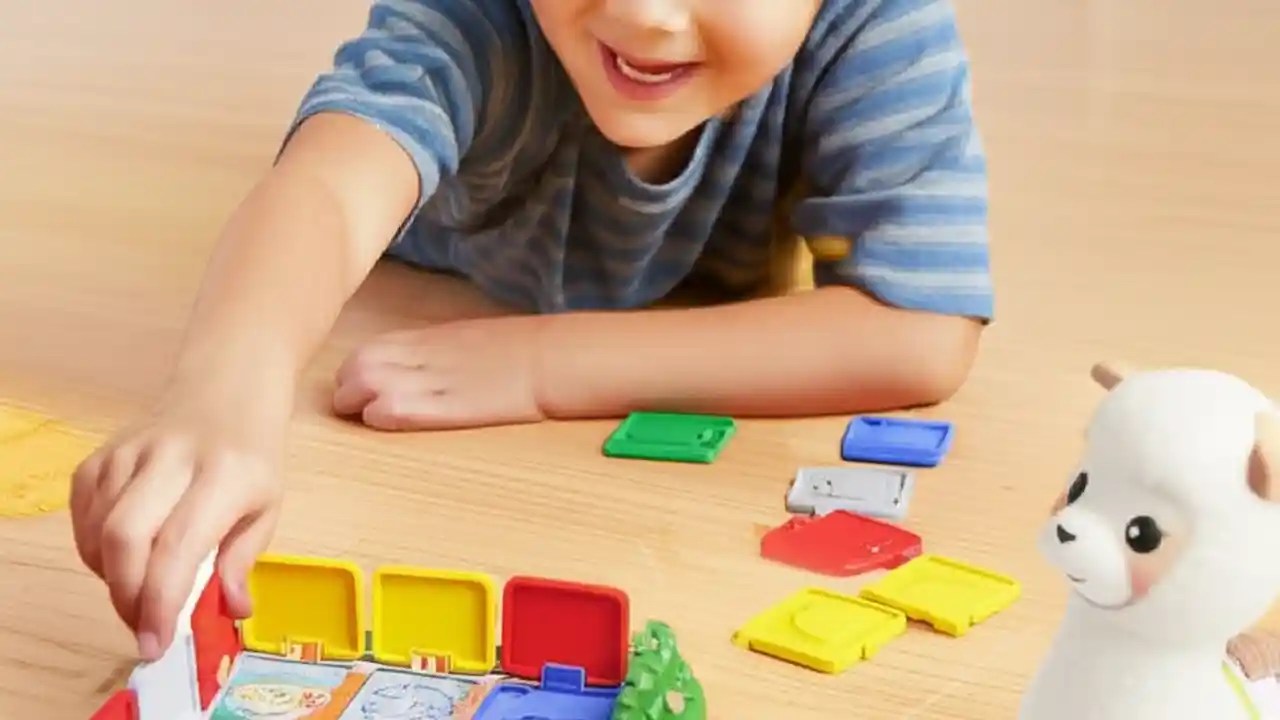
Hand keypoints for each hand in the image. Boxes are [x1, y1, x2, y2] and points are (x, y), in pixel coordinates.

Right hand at [70, 390, 286, 659]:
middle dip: (127, 597)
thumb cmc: (250, 458)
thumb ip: (243, 560)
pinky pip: (83, 513)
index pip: (178, 546)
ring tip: (140, 590)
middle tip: (143, 626)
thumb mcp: (267, 507)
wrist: (227, 391)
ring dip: (112, 576)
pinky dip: (94, 549)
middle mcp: (173, 459)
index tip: (155, 644)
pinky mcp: (103, 452)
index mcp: (225, 476)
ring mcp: (131, 452)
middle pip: (124, 538)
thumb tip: (231, 612)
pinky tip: (121, 558)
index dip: (159, 601)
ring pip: (99, 530)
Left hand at [333, 314, 547, 429]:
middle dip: (345, 388)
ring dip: (355, 403)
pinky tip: (385, 420)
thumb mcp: (467, 339)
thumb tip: (410, 365)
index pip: (369, 349)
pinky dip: (379, 415)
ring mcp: (434, 381)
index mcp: (429, 339)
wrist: (550, 359)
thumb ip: (434, 351)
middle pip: (359, 365)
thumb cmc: (516, 352)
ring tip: (366, 415)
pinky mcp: (447, 407)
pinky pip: (396, 408)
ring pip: (367, 384)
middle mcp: (424, 357)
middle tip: (352, 405)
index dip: (354, 370)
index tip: (357, 386)